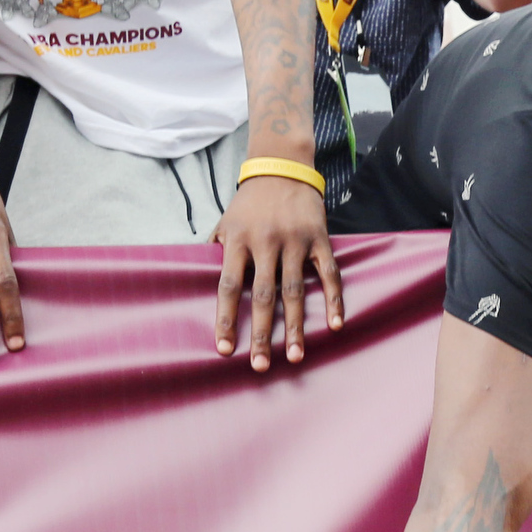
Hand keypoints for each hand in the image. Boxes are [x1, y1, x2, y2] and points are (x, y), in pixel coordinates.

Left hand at [212, 173, 342, 372]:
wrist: (282, 166)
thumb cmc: (250, 202)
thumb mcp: (225, 221)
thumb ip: (215, 250)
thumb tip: (197, 279)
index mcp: (238, 240)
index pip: (229, 286)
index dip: (225, 319)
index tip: (225, 349)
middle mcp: (266, 242)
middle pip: (262, 296)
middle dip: (260, 333)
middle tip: (260, 366)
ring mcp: (295, 241)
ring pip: (294, 291)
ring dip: (295, 327)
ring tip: (294, 356)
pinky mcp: (319, 239)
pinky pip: (328, 274)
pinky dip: (333, 300)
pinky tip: (334, 326)